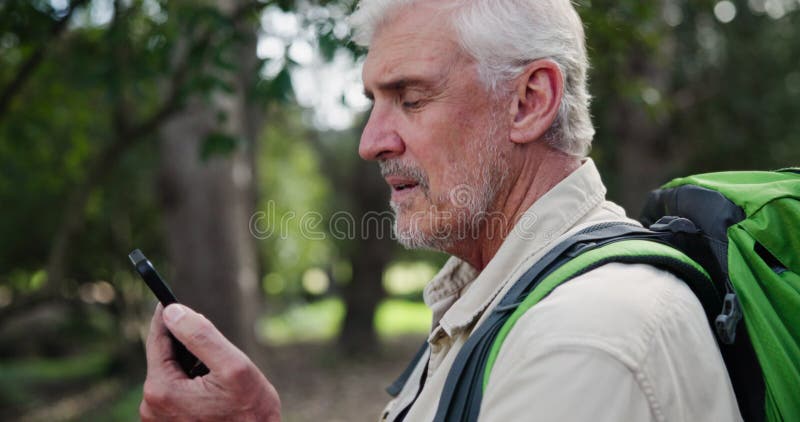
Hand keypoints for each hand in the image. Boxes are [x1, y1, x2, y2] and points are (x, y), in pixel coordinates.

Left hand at [140, 304, 280, 421]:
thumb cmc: (250, 414)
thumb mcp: (233, 366)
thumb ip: (202, 335)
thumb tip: (173, 311)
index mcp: (161, 389)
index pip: (158, 340)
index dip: (166, 316)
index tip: (166, 298)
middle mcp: (152, 407)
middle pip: (165, 358)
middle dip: (187, 346)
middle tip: (214, 346)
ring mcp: (159, 419)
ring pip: (172, 374)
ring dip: (192, 367)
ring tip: (220, 376)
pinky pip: (176, 392)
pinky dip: (192, 383)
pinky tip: (215, 391)